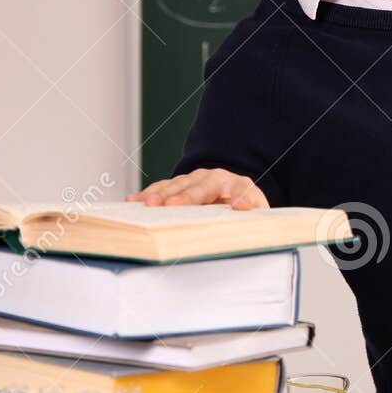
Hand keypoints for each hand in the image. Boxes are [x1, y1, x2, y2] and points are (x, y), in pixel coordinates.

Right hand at [127, 168, 269, 209]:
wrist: (233, 198)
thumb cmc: (244, 211)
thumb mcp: (257, 215)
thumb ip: (254, 214)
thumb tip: (243, 209)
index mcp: (239, 185)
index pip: (239, 190)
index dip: (240, 197)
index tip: (238, 206)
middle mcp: (215, 177)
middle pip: (200, 186)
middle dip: (185, 196)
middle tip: (170, 205)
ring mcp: (195, 179)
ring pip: (177, 185)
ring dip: (161, 194)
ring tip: (147, 204)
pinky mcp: (179, 184)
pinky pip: (163, 188)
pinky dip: (149, 194)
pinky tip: (135, 201)